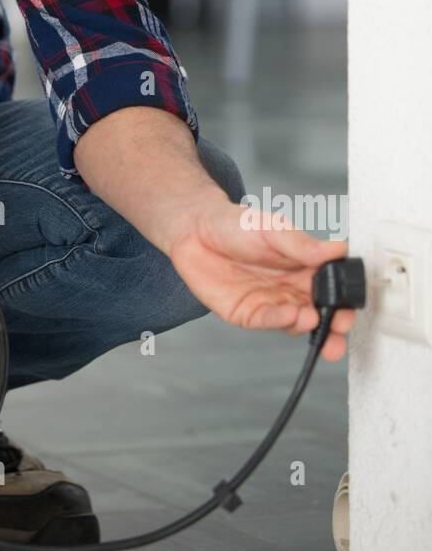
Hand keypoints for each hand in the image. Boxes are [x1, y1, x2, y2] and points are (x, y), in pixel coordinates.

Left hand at [169, 201, 355, 361]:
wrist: (195, 230)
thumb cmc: (238, 225)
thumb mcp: (274, 229)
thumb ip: (303, 245)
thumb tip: (339, 250)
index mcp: (305, 267)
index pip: (333, 288)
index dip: (345, 299)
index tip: (353, 304)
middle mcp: (292, 289)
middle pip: (321, 312)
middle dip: (334, 323)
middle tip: (341, 325)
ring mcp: (271, 303)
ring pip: (297, 322)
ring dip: (309, 325)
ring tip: (313, 319)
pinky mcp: (248, 313)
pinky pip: (268, 321)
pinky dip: (280, 321)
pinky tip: (290, 316)